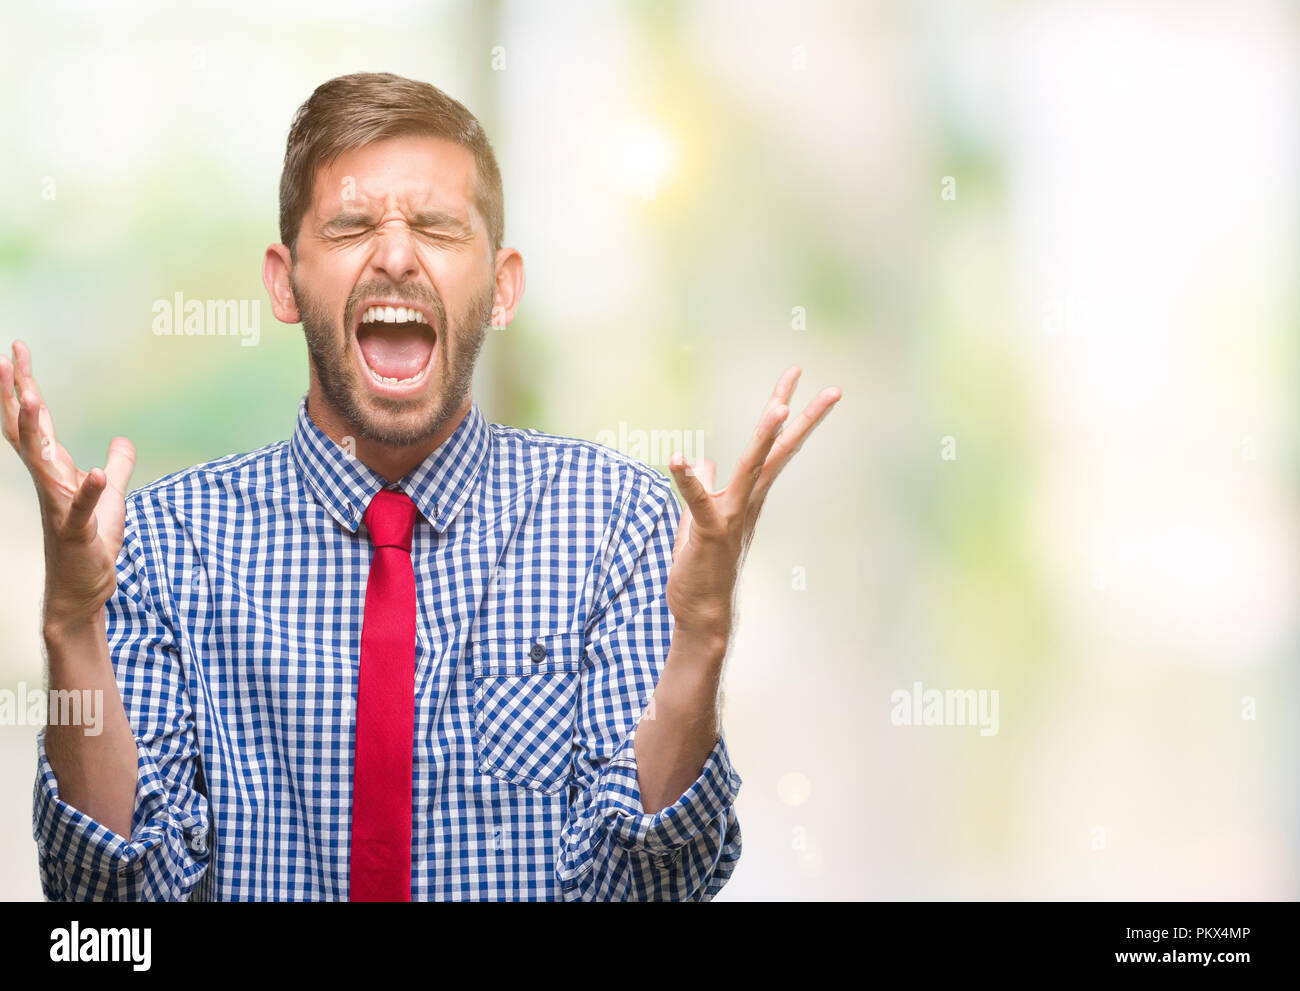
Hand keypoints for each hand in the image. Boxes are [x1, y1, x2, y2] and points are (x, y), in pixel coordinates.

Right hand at [1, 341, 135, 625]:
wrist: (84, 590)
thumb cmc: (91, 543)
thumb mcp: (112, 498)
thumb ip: (118, 468)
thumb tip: (122, 441)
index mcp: (56, 472)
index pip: (37, 423)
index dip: (24, 387)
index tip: (15, 352)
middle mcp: (50, 484)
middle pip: (28, 432)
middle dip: (17, 395)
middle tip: (7, 358)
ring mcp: (59, 507)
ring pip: (42, 463)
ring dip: (36, 431)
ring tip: (31, 398)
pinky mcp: (77, 532)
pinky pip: (81, 509)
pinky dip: (90, 491)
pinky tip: (95, 473)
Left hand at [666, 366, 840, 645]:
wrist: (703, 615)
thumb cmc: (702, 569)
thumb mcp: (697, 519)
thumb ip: (701, 488)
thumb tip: (702, 460)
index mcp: (746, 495)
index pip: (772, 448)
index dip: (785, 412)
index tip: (798, 379)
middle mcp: (746, 502)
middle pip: (777, 452)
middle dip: (799, 417)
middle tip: (830, 389)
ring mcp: (731, 516)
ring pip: (751, 469)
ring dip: (764, 438)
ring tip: (779, 406)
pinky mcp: (709, 532)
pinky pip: (698, 501)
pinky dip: (687, 479)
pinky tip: (677, 458)